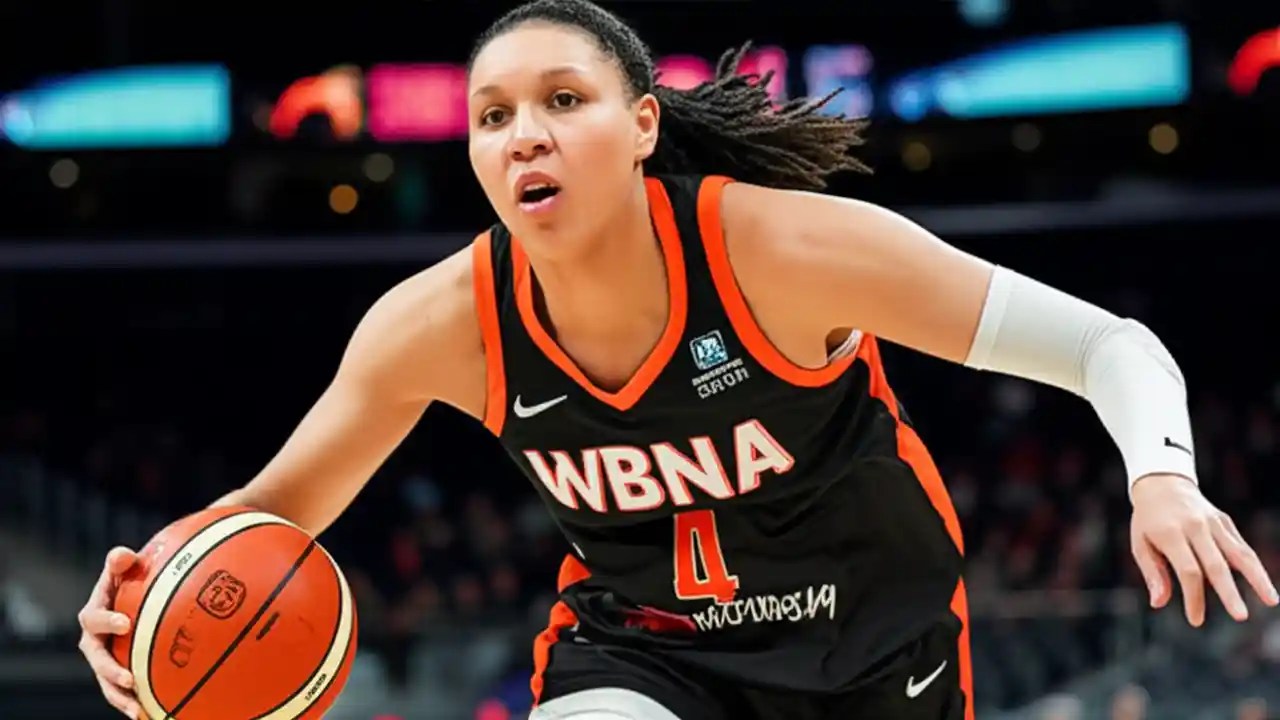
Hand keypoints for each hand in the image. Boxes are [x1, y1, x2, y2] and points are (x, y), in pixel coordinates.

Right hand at [77, 546, 141, 717]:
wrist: (133, 600)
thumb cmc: (129, 581)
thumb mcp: (123, 569)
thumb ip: (120, 562)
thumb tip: (123, 555)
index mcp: (94, 614)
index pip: (93, 617)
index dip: (107, 620)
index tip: (125, 623)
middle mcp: (94, 640)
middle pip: (97, 659)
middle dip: (110, 671)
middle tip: (129, 679)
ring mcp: (105, 659)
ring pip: (107, 683)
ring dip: (120, 697)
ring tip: (137, 709)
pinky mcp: (117, 674)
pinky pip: (123, 692)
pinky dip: (134, 704)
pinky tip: (151, 715)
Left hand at [1131, 473, 1278, 625]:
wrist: (1162, 483)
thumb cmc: (1148, 520)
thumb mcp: (1140, 543)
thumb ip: (1152, 573)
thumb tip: (1159, 603)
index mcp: (1170, 533)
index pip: (1188, 570)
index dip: (1194, 597)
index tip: (1196, 620)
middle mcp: (1195, 527)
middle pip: (1216, 564)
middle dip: (1229, 592)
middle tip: (1240, 616)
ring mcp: (1213, 522)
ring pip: (1240, 552)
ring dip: (1257, 578)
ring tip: (1271, 600)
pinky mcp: (1225, 521)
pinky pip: (1241, 546)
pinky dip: (1254, 566)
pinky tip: (1265, 585)